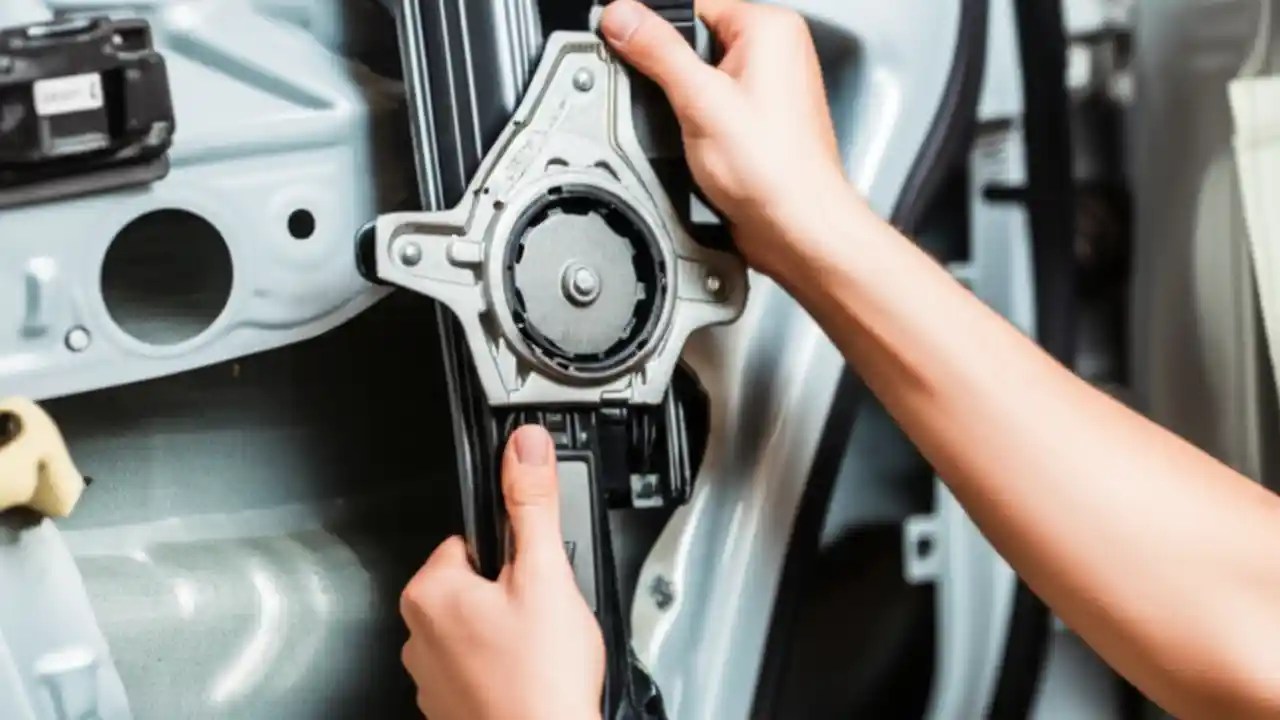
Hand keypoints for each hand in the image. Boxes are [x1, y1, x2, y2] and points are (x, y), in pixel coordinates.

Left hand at [400, 425, 604, 719]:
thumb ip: (532, 505)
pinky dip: (504, 668)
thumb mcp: (545, 574)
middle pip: (475, 583)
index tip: (533, 573)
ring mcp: (431, 674)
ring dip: (508, 632)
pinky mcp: (449, 705)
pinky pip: (478, 666)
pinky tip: (531, 676)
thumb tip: (524, 448)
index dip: (513, 552)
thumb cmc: (539, 681)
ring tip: (540, 652)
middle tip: (544, 615)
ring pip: (478, 627)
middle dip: (512, 593)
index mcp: (430, 591)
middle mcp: (417, 633)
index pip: (471, 539)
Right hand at [601, 0, 859, 280]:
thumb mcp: (699, 102)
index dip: (656, 31)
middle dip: (673, 75)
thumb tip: (622, 16)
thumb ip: (657, 52)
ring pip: (703, 77)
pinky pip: (716, 105)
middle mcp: (777, 52)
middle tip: (678, 107)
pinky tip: (707, 147)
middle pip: (695, 41)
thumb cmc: (774, 171)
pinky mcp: (761, 119)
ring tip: (698, 132)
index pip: (693, 4)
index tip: (632, 53)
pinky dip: (700, 123)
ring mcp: (771, 87)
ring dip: (686, 103)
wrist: (799, 228)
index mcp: (770, 29)